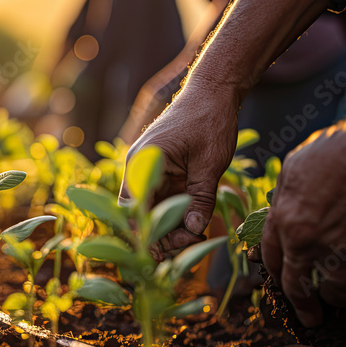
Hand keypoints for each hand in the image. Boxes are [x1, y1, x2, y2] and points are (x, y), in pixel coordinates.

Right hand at [121, 79, 239, 255]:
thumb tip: (194, 230)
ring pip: (152, 212)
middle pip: (139, 214)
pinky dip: (176, 217)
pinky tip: (195, 227)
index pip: (132, 208)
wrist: (214, 92)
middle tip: (188, 245)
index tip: (159, 254)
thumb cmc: (209, 120)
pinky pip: (163, 203)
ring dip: (169, 228)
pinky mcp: (163, 175)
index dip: (142, 234)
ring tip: (196, 237)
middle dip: (159, 235)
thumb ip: (201, 198)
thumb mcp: (210, 162)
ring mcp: (150, 173)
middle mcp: (140, 170)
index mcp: (143, 163)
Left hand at [261, 115, 345, 326]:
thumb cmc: (339, 151)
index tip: (281, 285)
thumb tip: (280, 217)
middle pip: (298, 288)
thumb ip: (283, 202)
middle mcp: (312, 246)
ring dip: (337, 296)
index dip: (275, 274)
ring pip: (337, 291)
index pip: (272, 260)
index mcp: (286, 224)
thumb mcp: (294, 171)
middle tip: (310, 319)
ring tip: (341, 298)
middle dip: (303, 308)